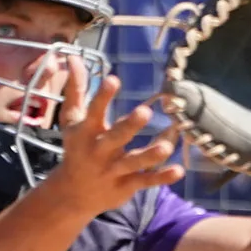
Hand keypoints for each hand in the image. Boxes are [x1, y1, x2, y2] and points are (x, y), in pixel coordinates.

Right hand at [41, 70, 179, 220]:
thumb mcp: (71, 120)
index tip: (113, 79)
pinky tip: (179, 170)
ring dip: (150, 155)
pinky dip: (161, 177)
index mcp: (85, 132)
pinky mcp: (126, 186)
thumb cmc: (76, 148)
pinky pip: (145, 181)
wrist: (73, 193)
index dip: (102, 97)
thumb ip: (76, 89)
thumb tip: (74, 57)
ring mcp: (114, 170)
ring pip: (134, 163)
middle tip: (145, 112)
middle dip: (129, 126)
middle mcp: (99, 151)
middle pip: (115, 138)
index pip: (93, 112)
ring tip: (167, 146)